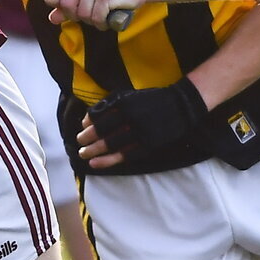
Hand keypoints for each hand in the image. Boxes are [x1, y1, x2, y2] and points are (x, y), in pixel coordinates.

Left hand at [43, 0, 146, 28]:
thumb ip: (67, 3)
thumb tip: (52, 18)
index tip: (62, 6)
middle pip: (65, 4)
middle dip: (75, 15)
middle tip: (88, 12)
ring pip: (81, 14)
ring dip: (91, 20)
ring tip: (101, 12)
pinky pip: (96, 18)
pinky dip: (102, 23)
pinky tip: (108, 16)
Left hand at [81, 79, 207, 167]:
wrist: (181, 105)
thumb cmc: (152, 99)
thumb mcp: (130, 95)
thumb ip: (110, 104)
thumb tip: (88, 118)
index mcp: (124, 103)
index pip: (99, 115)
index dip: (88, 123)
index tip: (82, 128)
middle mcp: (130, 117)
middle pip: (102, 131)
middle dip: (87, 139)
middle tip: (79, 143)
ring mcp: (140, 132)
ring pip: (111, 144)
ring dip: (94, 151)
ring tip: (83, 155)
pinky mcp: (148, 144)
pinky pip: (124, 155)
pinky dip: (109, 160)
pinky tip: (97, 163)